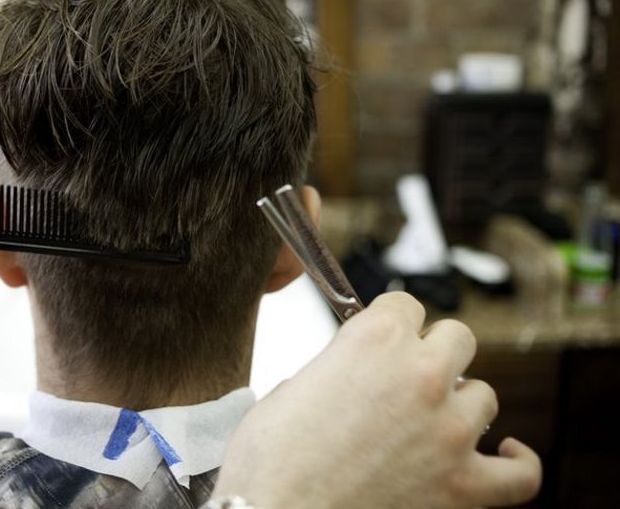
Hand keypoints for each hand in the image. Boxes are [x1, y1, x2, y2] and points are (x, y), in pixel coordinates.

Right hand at [214, 292, 540, 508]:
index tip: (385, 340)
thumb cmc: (271, 460)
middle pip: (457, 338)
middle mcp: (420, 374)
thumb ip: (333, 369)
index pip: (406, 306)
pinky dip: (517, 463)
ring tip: (433, 423)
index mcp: (373, 339)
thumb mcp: (291, 387)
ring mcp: (449, 430)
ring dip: (460, 406)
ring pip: (484, 396)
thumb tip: (348, 379)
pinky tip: (503, 453)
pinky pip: (521, 473)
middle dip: (434, 353)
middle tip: (408, 378)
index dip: (391, 325)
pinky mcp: (464, 485)